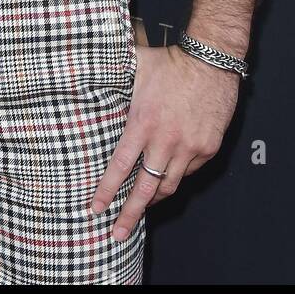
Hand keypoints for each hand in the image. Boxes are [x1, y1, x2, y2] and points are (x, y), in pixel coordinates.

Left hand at [90, 44, 239, 237]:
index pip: (121, 166)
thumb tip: (83, 74)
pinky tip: (167, 177)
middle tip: (117, 233)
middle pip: (145, 188)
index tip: (96, 208)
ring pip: (169, 185)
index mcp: (143, 123)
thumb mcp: (135, 67)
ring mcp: (190, 147)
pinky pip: (189, 172)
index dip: (107, 190)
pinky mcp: (208, 148)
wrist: (211, 60)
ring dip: (153, 200)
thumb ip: (112, 77)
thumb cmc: (170, 62)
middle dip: (129, 214)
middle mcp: (166, 140)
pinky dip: (176, 177)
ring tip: (142, 209)